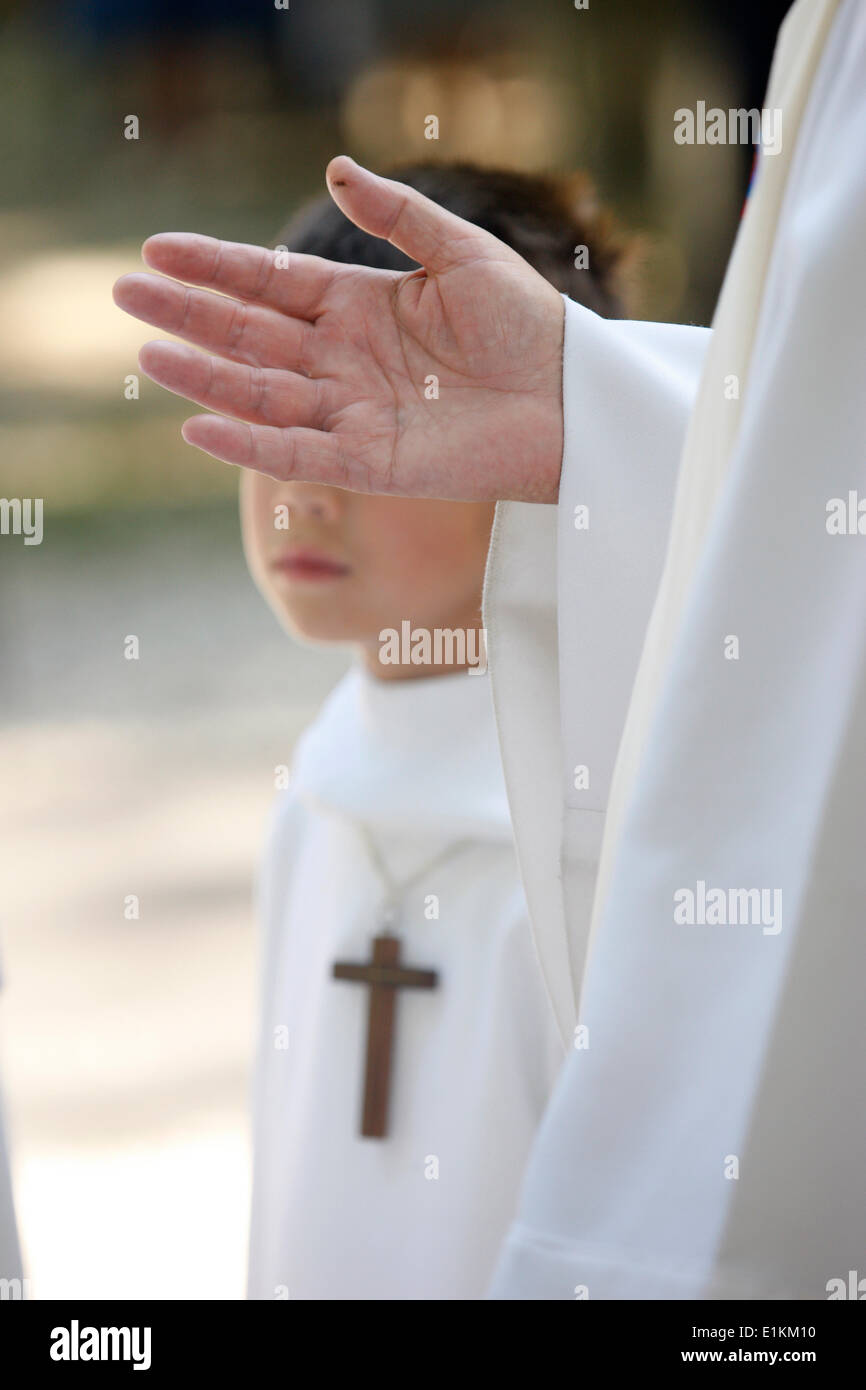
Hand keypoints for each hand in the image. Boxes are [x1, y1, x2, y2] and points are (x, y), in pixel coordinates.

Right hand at [112, 156, 564, 503]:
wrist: (573, 399)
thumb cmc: (526, 322)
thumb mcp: (462, 252)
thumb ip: (398, 215)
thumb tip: (333, 169)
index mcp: (360, 306)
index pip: (271, 284)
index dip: (216, 265)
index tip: (159, 247)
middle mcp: (345, 360)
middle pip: (251, 337)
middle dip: (190, 314)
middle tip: (125, 292)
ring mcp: (353, 414)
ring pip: (262, 395)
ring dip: (205, 378)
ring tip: (151, 353)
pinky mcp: (371, 464)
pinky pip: (297, 454)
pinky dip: (249, 444)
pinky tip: (199, 426)